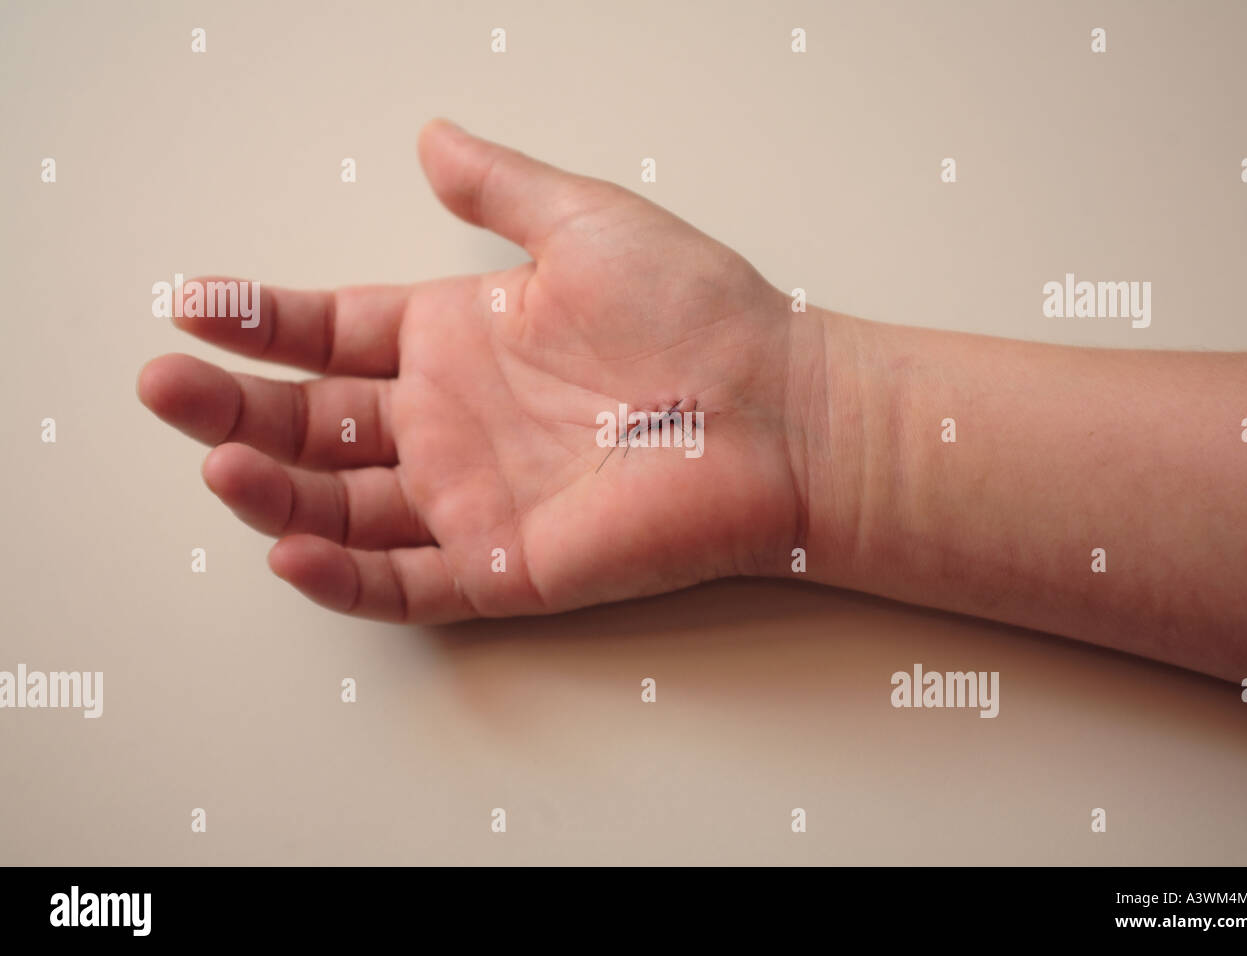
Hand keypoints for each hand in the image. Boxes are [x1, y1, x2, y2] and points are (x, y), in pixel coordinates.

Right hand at [138, 120, 820, 621]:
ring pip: (343, 507)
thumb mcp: (585, 224)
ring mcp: (476, 499)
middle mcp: (455, 423)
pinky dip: (344, 574)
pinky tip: (290, 547)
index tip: (195, 303)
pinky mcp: (509, 567)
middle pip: (316, 425)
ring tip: (216, 457)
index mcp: (460, 341)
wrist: (783, 408)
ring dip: (272, 490)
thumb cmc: (702, 315)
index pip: (334, 336)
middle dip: (235, 406)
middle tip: (168, 383)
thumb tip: (434, 137)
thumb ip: (500, 187)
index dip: (261, 322)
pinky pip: (407, 582)